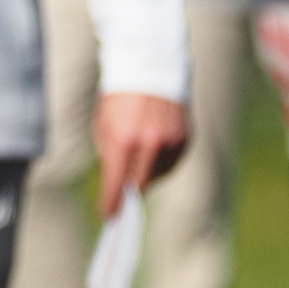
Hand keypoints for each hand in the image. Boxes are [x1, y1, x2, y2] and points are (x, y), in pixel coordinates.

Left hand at [93, 91, 187, 215]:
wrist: (149, 70)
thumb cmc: (117, 98)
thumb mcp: (103, 125)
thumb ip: (109, 154)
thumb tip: (117, 181)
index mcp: (123, 140)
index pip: (116, 183)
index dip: (111, 203)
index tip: (108, 217)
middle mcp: (149, 144)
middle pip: (139, 184)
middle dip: (128, 193)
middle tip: (120, 199)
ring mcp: (170, 143)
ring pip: (157, 175)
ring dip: (145, 175)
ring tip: (135, 164)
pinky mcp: (185, 140)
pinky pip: (171, 164)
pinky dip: (160, 164)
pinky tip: (151, 156)